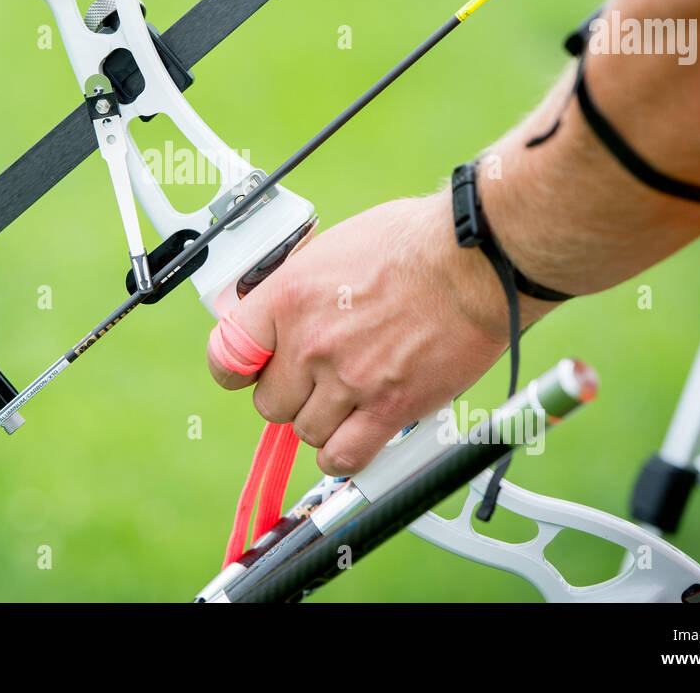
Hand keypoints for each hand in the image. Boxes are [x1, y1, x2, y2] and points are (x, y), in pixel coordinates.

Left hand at [206, 194, 510, 476]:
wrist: (473, 260)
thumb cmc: (414, 242)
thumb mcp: (333, 247)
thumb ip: (299, 288)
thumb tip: (281, 311)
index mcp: (288, 297)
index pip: (227, 355)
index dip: (237, 369)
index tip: (249, 371)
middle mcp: (310, 343)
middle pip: (269, 402)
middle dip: (290, 393)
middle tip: (317, 379)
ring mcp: (348, 379)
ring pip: (305, 431)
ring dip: (322, 421)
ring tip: (348, 398)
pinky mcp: (388, 408)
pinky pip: (343, 457)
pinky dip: (344, 454)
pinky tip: (356, 435)